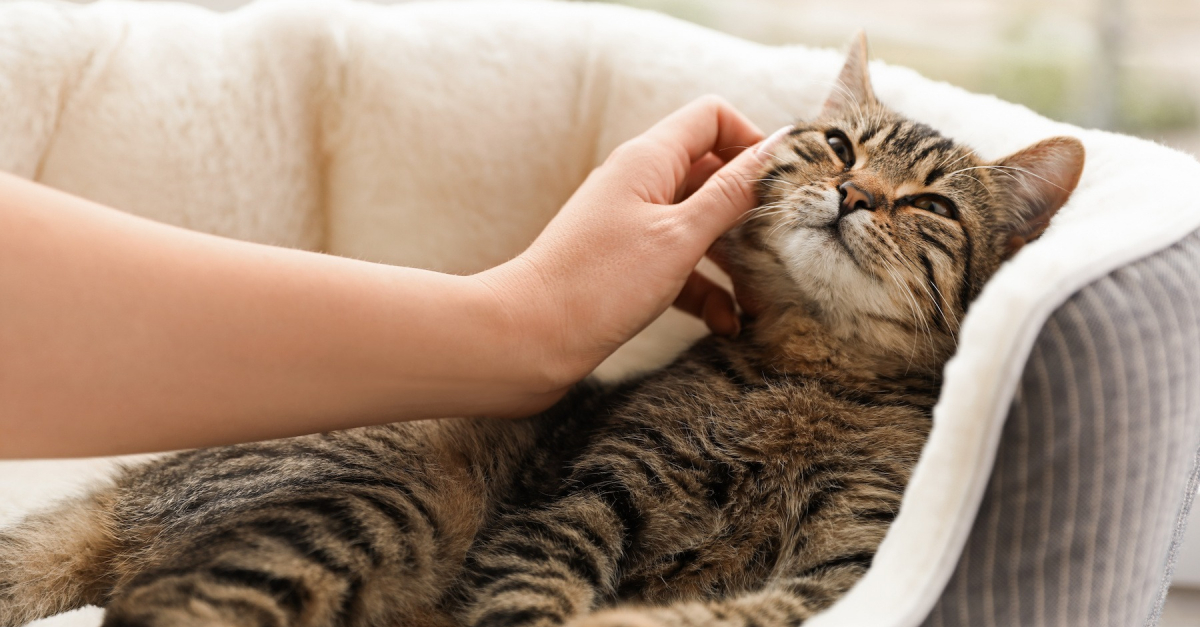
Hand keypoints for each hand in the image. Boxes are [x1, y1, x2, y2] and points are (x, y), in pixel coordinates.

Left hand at [476, 96, 773, 396]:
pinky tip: (726, 324)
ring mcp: (630, 226)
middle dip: (749, 210)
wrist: (526, 340)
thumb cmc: (598, 284)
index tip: (783, 184)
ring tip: (761, 297)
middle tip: (784, 248)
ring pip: (699, 227)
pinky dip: (704, 290)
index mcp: (648, 160)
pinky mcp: (625, 267)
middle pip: (711, 175)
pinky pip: (678, 267)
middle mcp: (638, 184)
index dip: (752, 142)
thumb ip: (732, 193)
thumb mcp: (680, 236)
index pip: (712, 118)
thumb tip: (779, 148)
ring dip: (733, 258)